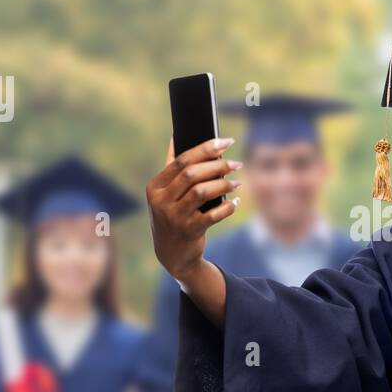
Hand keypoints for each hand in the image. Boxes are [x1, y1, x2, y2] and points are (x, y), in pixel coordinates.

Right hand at [147, 136, 241, 282]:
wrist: (173, 255)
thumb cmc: (172, 215)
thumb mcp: (165, 194)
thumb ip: (171, 167)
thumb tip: (176, 136)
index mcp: (155, 187)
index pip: (181, 161)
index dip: (206, 148)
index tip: (226, 141)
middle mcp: (161, 201)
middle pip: (192, 174)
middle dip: (218, 166)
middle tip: (236, 164)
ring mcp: (174, 217)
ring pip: (202, 192)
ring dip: (223, 185)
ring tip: (237, 183)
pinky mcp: (189, 231)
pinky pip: (213, 215)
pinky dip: (227, 208)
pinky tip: (235, 203)